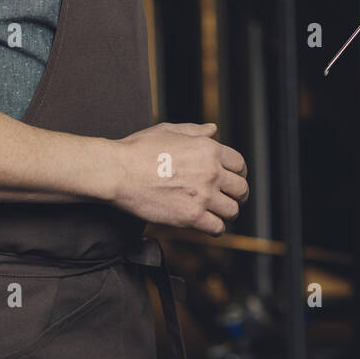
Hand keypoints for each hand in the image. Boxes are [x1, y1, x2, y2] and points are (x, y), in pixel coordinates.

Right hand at [111, 122, 248, 235]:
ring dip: (227, 213)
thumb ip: (195, 131)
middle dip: (237, 195)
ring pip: (232, 211)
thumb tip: (213, 129)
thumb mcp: (168, 130)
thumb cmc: (138, 149)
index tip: (232, 180)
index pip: (240, 164)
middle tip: (228, 199)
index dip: (239, 173)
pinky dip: (215, 229)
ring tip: (218, 214)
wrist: (118, 172)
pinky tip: (207, 225)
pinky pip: (217, 228)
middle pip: (241, 189)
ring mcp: (203, 195)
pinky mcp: (191, 217)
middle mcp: (211, 172)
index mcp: (208, 149)